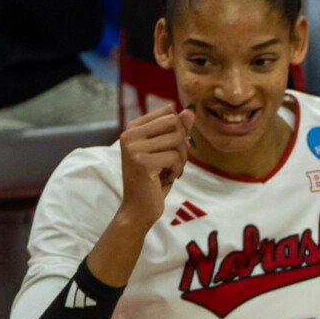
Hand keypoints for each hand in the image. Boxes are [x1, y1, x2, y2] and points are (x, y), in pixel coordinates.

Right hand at [118, 104, 193, 227]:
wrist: (139, 207)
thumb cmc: (155, 179)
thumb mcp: (167, 151)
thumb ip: (177, 131)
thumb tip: (190, 111)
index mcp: (133, 127)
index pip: (169, 113)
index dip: (179, 131)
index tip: (171, 149)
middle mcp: (129, 134)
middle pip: (174, 124)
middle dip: (182, 144)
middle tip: (174, 162)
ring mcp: (134, 147)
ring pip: (177, 141)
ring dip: (181, 160)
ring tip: (169, 171)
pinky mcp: (142, 162)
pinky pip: (175, 157)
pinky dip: (176, 170)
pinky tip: (165, 178)